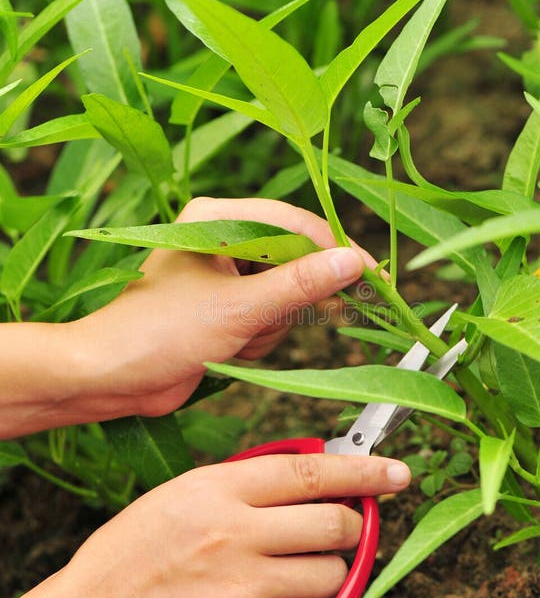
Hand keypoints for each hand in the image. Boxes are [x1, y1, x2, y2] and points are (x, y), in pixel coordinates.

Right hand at [0, 454, 409, 597]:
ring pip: (331, 573)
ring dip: (331, 570)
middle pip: (335, 523)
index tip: (396, 473)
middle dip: (357, 525)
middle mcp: (237, 531)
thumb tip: (313, 475)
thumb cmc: (135, 547)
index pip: (312, 472)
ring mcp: (243, 584)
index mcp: (221, 488)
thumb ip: (248, 481)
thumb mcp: (186, 491)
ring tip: (299, 568)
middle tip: (351, 526)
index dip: (364, 469)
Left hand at [72, 197, 369, 420]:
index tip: (370, 275)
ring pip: (285, 295)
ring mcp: (224, 275)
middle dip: (291, 299)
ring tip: (238, 340)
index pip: (294, 224)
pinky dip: (259, 338)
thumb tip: (352, 261)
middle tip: (296, 318)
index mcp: (217, 219)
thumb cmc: (158, 333)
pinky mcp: (225, 307)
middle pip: (294, 261)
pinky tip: (231, 350)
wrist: (111, 378)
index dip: (334, 250)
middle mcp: (222, 240)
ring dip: (271, 326)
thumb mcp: (238, 308)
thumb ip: (300, 285)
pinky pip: (268, 317)